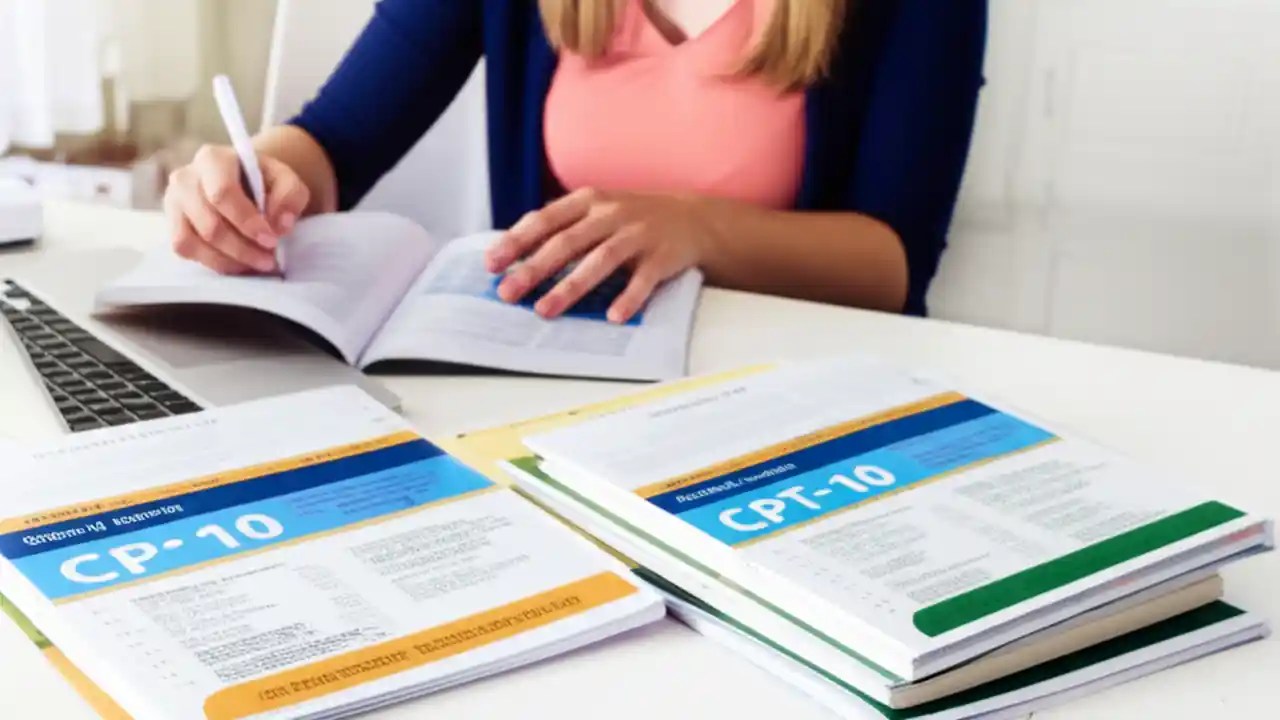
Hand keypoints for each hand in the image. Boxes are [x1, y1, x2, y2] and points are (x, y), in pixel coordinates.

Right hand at [163, 144, 309, 274]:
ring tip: (255, 263)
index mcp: (213, 159)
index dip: (247, 222)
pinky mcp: (171, 224)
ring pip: (193, 241)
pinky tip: (236, 262)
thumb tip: (279, 225)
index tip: (271, 241)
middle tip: (268, 259)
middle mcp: (185, 178)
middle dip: (242, 249)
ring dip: (228, 260)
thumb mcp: (287, 180)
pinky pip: (185, 250)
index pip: (223, 193)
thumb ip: (290, 196)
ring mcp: (173, 202)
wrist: (243, 182)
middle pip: (209, 224)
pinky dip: (213, 262)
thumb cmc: (263, 181)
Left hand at [484, 188, 712, 322]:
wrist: (693, 219)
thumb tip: (515, 259)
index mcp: (588, 201)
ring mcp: (639, 234)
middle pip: (567, 242)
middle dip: (534, 268)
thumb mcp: (596, 212)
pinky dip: (629, 297)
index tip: (492, 263)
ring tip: (546, 310)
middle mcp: (611, 213)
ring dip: (571, 286)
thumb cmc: (631, 221)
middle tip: (508, 293)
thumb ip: (562, 229)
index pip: (545, 219)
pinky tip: (613, 317)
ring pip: (601, 260)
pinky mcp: (663, 256)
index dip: (516, 241)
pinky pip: (644, 279)